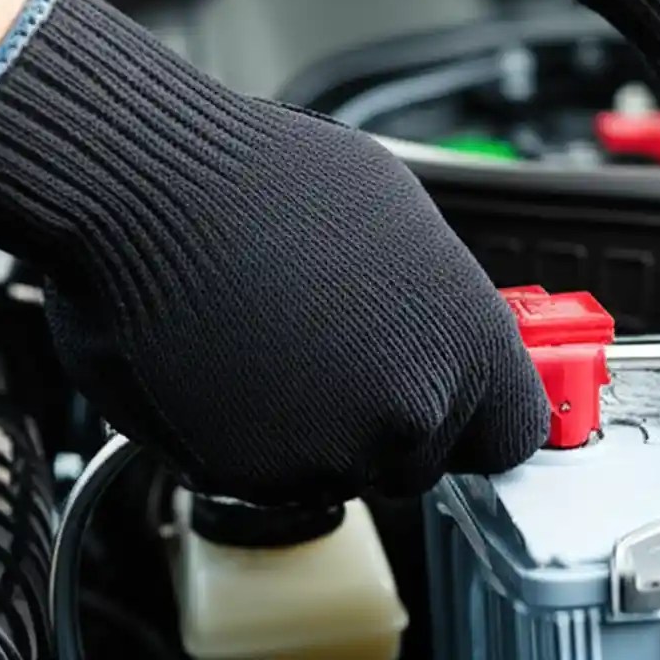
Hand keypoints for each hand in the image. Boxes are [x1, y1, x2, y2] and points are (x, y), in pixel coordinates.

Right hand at [0, 0, 549, 504]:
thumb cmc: (268, 180)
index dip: (476, 421)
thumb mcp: (404, 220)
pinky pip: (270, 479)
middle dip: (388, 424)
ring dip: (319, 433)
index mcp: (469, 346)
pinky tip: (236, 367)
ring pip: (345, 473)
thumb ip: (445, 307)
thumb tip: (453, 334)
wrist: (147, 189)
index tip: (454, 410)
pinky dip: (254, 442)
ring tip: (278, 346)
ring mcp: (331, 453)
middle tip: (339, 356)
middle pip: (424, 461)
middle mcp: (412, 411)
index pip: (511, 435)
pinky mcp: (249, 477)